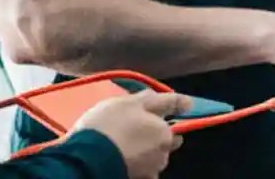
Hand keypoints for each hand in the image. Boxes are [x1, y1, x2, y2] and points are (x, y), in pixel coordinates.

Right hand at [74, 91, 189, 178]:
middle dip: (154, 136)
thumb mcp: (131, 102)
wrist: (86, 159)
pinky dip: (132, 163)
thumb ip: (160, 101)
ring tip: (120, 142)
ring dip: (142, 150)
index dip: (164, 117)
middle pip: (163, 143)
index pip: (175, 125)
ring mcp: (148, 172)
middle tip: (131, 126)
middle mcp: (162, 156)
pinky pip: (138, 169)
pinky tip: (118, 156)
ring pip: (151, 157)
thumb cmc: (110, 125)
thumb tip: (188, 103)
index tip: (149, 116)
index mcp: (165, 134)